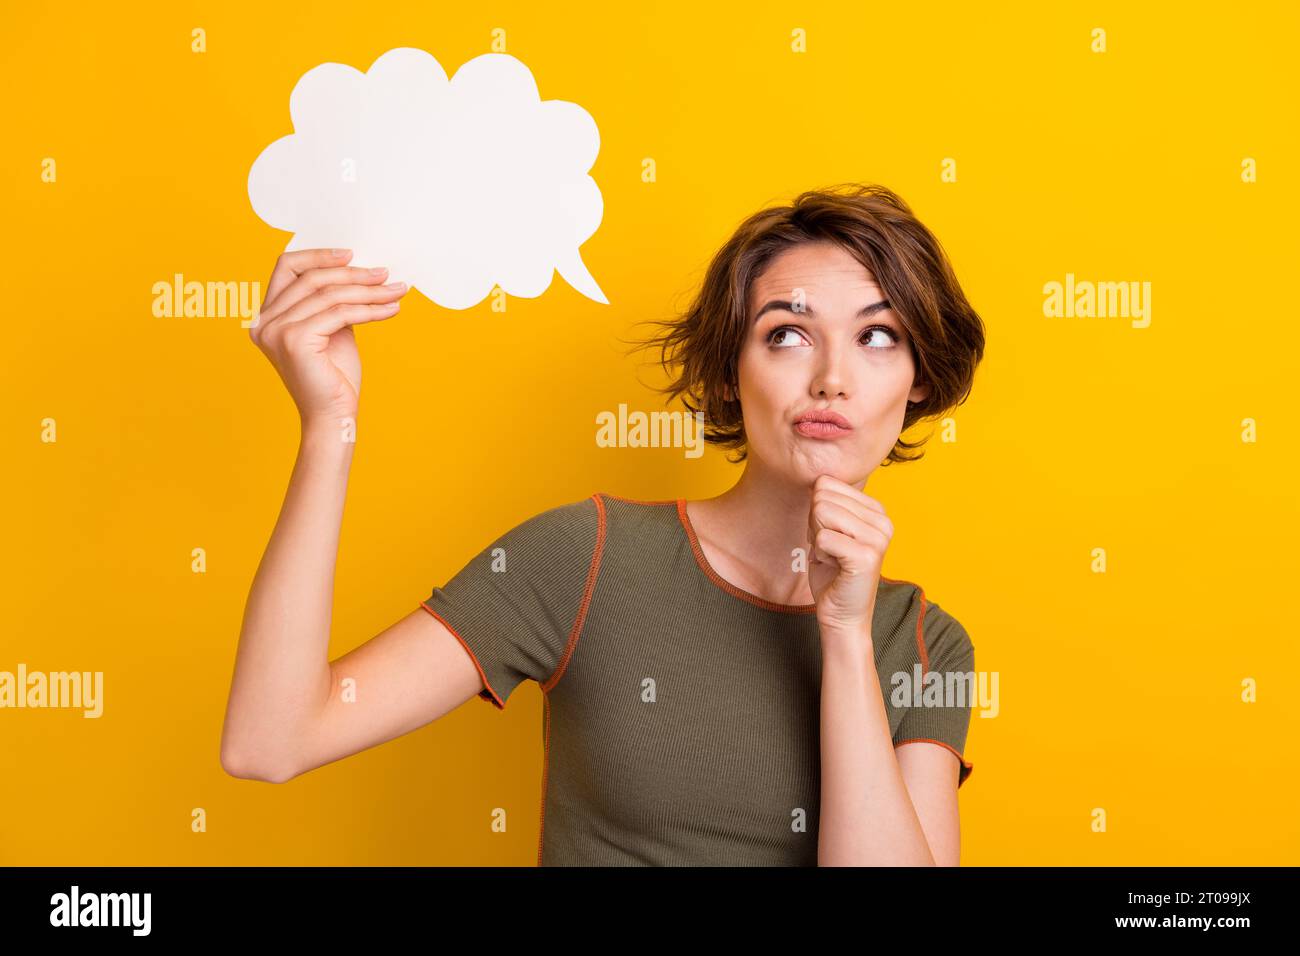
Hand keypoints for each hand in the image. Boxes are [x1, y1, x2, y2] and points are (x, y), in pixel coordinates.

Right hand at [248, 248, 409, 426]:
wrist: (333, 417)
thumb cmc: (334, 377)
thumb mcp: (332, 329)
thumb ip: (333, 302)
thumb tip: (359, 270)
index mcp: (266, 316)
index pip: (286, 268)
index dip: (319, 256)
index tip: (353, 255)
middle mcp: (264, 322)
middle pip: (312, 278)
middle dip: (354, 273)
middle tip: (386, 274)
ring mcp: (275, 331)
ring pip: (329, 294)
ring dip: (368, 290)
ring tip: (395, 291)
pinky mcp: (294, 340)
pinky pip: (339, 314)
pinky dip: (370, 309)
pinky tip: (390, 310)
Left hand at [806, 474, 893, 636]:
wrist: (842, 613)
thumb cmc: (832, 571)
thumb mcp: (828, 528)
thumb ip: (826, 502)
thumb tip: (817, 481)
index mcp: (877, 510)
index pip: (826, 484)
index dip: (816, 512)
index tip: (829, 535)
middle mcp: (883, 521)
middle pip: (821, 498)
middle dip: (815, 525)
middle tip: (830, 549)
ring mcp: (878, 538)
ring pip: (821, 514)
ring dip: (818, 539)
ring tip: (833, 557)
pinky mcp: (867, 556)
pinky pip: (823, 539)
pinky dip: (820, 554)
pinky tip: (835, 567)